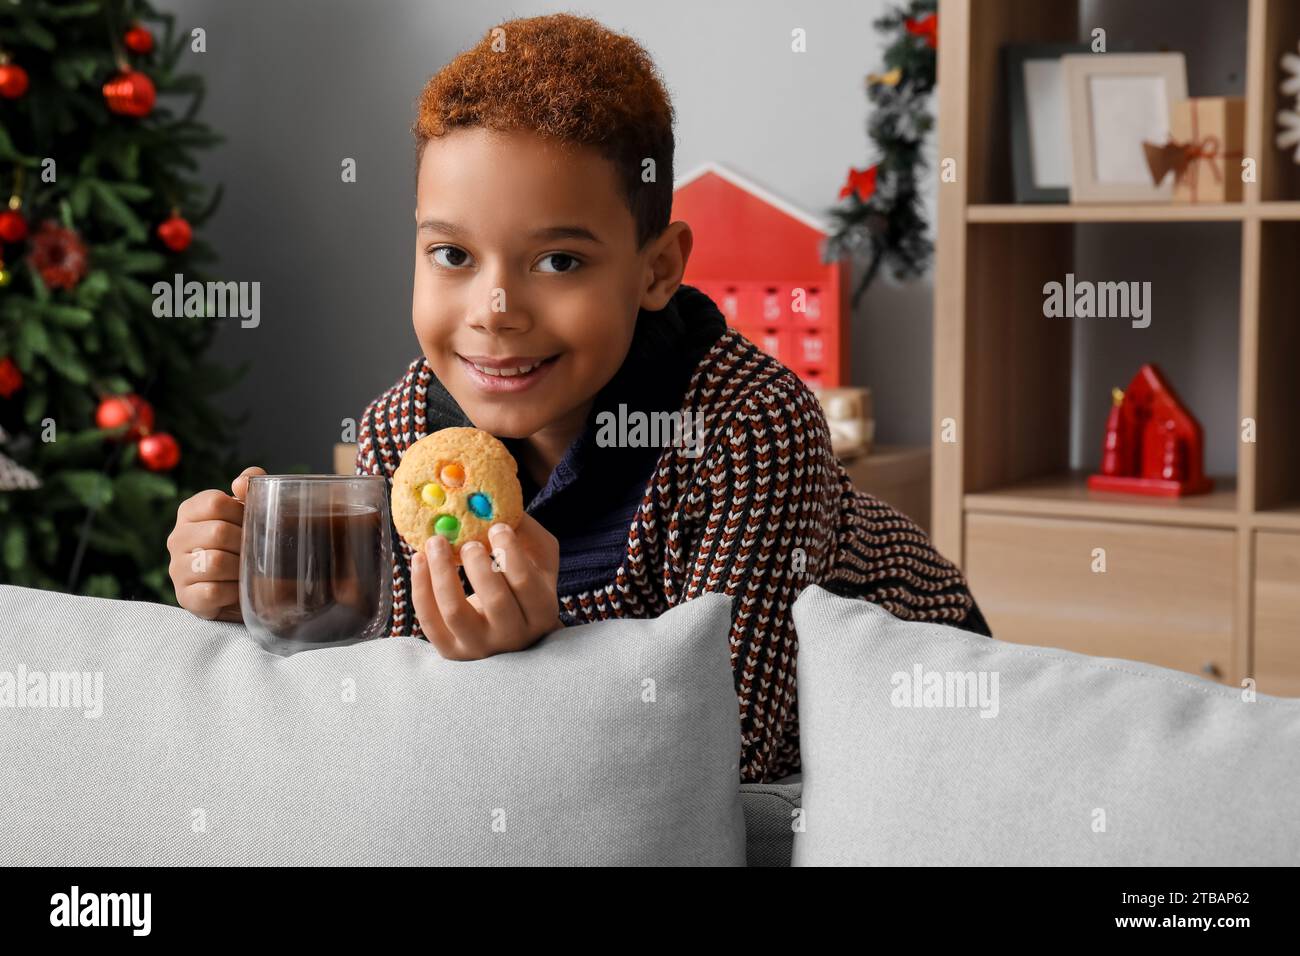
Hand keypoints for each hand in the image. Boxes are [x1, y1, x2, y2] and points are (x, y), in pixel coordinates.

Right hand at [167, 465, 265, 621]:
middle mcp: (177, 538)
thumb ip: (251, 485)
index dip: (242, 513)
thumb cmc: (247, 540)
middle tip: (255, 551)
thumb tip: (240, 482)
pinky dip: (233, 591)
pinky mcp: (185, 597)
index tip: (251, 523)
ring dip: (241, 568)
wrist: (247, 585)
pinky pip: (212, 591)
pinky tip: (238, 589)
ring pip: (215, 562)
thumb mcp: (251, 508)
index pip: (215, 502)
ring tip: (247, 570)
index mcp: (190, 511)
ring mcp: (177, 568)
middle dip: (246, 543)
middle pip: (218, 532)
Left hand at [410, 512, 561, 659]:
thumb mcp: (539, 563)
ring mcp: (479, 647)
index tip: (496, 527)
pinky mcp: (450, 651)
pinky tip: (419, 559)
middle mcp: (513, 636)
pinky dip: (420, 586)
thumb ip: (529, 534)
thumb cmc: (525, 590)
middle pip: (494, 599)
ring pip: (455, 611)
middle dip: (477, 564)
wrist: (509, 636)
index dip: (508, 551)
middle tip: (468, 541)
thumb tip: (503, 505)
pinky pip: (429, 620)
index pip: (525, 582)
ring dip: (441, 571)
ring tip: (436, 542)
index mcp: (541, 613)